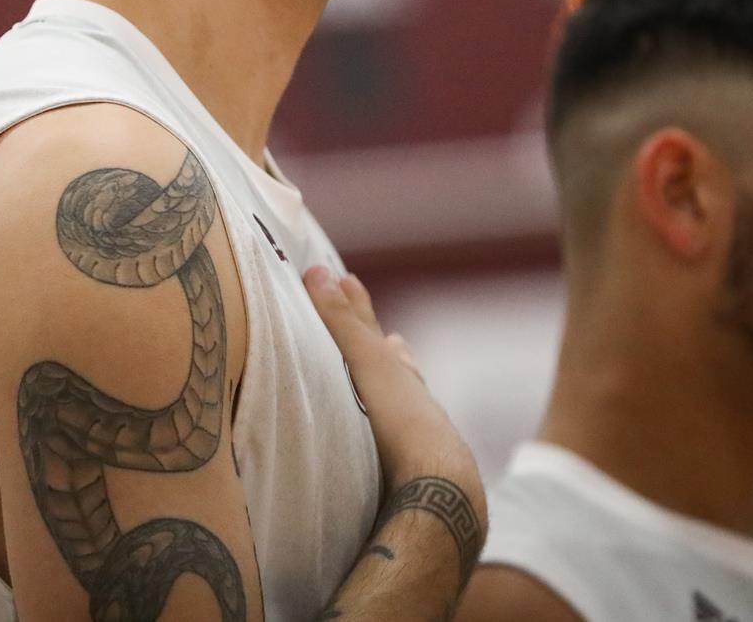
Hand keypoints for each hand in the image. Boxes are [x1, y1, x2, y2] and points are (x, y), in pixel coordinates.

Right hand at [303, 265, 481, 498]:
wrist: (434, 482)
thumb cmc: (399, 415)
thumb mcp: (364, 359)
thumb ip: (341, 321)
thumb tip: (318, 271)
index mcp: (395, 367)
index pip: (370, 329)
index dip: (356, 305)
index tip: (348, 280)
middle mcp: (408, 392)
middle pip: (391, 359)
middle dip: (378, 339)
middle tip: (379, 322)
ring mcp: (413, 427)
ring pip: (400, 391)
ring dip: (391, 376)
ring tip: (396, 358)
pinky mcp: (409, 460)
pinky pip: (398, 426)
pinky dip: (392, 414)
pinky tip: (392, 424)